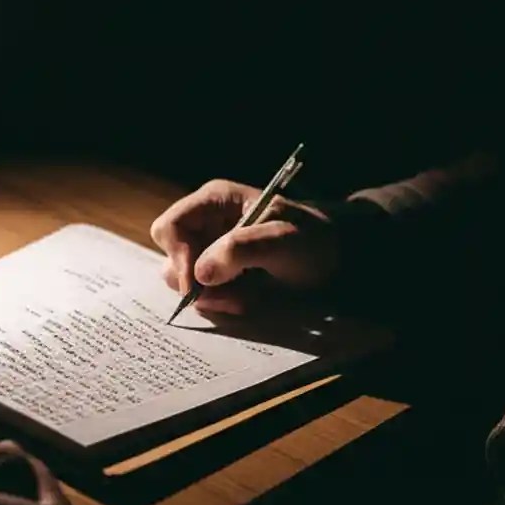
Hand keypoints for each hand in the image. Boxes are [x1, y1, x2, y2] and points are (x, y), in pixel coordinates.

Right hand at [150, 179, 337, 314]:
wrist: (334, 261)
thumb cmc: (312, 241)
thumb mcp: (284, 241)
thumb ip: (241, 250)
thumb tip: (200, 274)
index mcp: (214, 201)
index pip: (170, 227)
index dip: (177, 256)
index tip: (197, 283)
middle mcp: (205, 224)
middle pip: (171, 258)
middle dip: (198, 283)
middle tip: (234, 295)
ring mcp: (209, 251)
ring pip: (184, 282)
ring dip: (213, 297)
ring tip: (246, 297)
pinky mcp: (218, 275)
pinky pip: (202, 295)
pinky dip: (222, 303)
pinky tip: (248, 300)